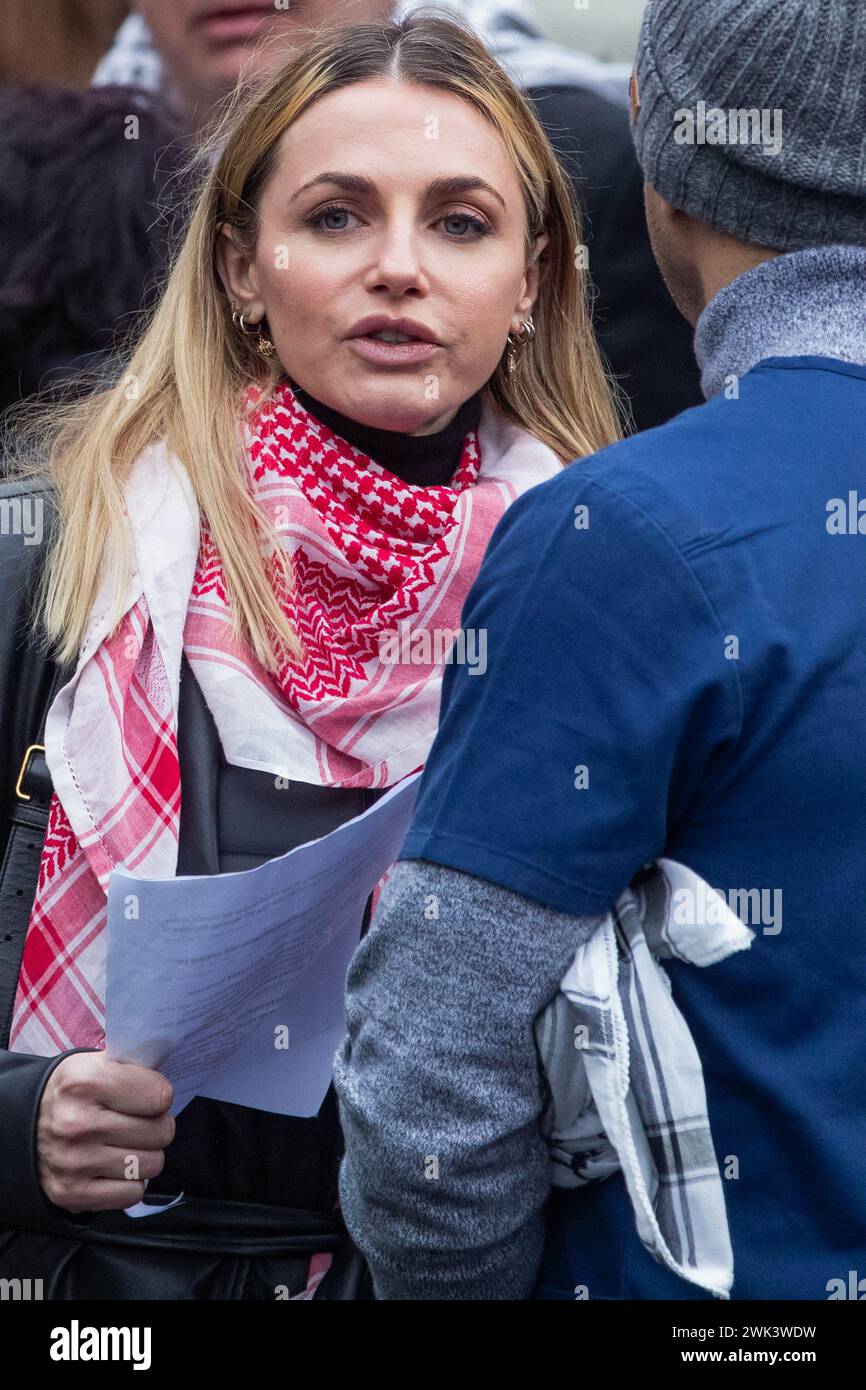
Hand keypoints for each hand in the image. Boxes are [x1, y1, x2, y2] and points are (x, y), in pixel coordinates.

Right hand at [37, 1053, 174, 1212]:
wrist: (23, 1128)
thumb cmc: (73, 1094)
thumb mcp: (94, 1065)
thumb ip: (132, 1069)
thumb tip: (171, 1086)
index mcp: (86, 1082)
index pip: (159, 1096)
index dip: (159, 1096)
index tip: (147, 1097)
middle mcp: (79, 1123)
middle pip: (161, 1132)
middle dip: (156, 1126)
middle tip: (138, 1123)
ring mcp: (76, 1162)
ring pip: (152, 1165)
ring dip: (145, 1156)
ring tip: (126, 1145)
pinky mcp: (74, 1194)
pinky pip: (133, 1194)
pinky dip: (129, 1183)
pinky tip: (114, 1168)